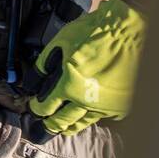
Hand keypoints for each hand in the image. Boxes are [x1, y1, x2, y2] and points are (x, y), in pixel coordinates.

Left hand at [27, 0, 145, 135]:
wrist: (126, 30)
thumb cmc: (94, 32)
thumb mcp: (60, 43)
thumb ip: (43, 66)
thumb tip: (32, 83)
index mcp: (69, 86)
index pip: (46, 107)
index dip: (37, 108)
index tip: (35, 107)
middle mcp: (86, 101)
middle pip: (62, 121)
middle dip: (50, 124)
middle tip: (44, 127)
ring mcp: (105, 105)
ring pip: (83, 123)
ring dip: (71, 125)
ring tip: (64, 128)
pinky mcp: (120, 105)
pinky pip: (102, 117)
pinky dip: (94, 116)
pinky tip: (89, 114)